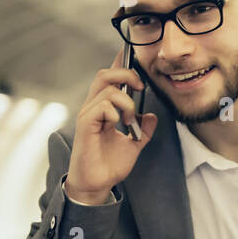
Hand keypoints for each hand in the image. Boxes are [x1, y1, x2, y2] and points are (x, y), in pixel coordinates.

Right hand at [66, 49, 158, 202]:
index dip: (120, 64)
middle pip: (105, 74)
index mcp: (103, 109)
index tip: (132, 54)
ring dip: (126, 103)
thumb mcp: (134, 145)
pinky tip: (118, 126)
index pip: (110, 79)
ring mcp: (88, 115)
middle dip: (127, 74)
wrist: (98, 184)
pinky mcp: (85, 125)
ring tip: (129, 121)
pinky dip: (116, 113)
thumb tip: (151, 116)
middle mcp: (93, 108)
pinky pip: (102, 107)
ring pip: (108, 89)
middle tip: (140, 88)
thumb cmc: (109, 164)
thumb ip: (143, 129)